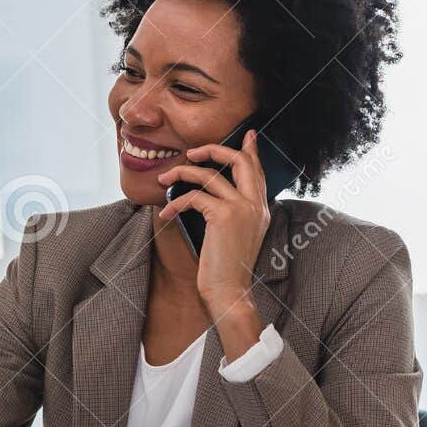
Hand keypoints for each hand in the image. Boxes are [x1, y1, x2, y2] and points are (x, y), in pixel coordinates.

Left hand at [155, 129, 270, 318]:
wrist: (229, 291)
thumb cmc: (225, 268)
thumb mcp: (233, 236)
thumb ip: (229, 213)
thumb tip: (207, 196)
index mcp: (261, 209)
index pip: (257, 171)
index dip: (251, 151)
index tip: (247, 135)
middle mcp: (256, 205)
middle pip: (239, 161)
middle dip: (213, 149)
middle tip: (192, 151)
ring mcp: (242, 208)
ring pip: (209, 175)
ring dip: (182, 174)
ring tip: (165, 178)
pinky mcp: (224, 216)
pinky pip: (194, 196)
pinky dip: (176, 202)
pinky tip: (166, 212)